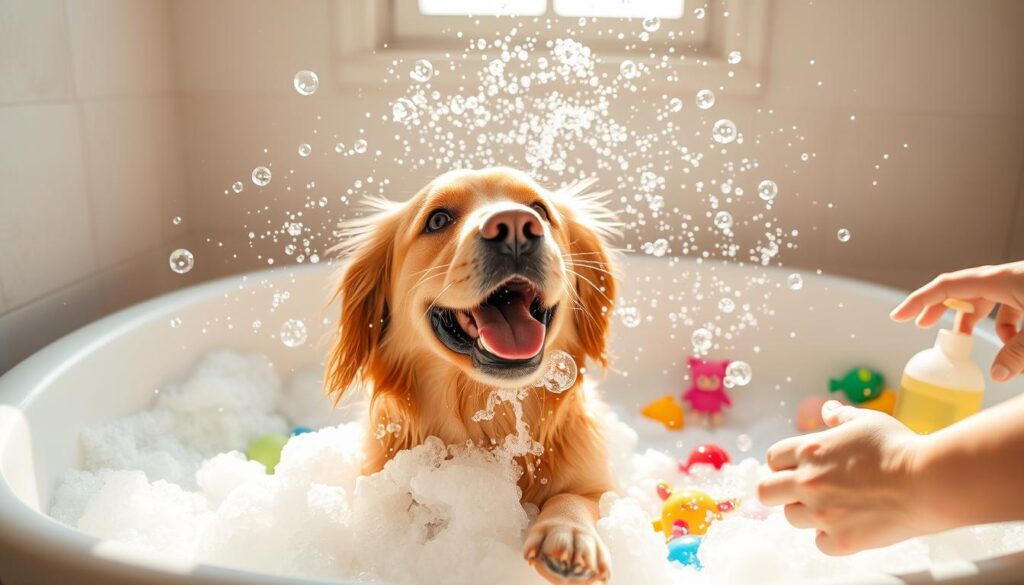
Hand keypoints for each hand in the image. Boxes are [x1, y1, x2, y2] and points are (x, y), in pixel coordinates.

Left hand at [757, 401, 932, 554]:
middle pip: (766, 491)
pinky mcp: (841, 540)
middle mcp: (808, 482)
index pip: (772, 458)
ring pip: (792, 517)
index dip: (783, 462)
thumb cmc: (899, 447)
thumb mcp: (867, 421)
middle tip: (801, 490)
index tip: (797, 466)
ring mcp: (822, 513)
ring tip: (833, 504)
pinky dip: (830, 536)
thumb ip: (840, 417)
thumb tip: (827, 411)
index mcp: (809, 451)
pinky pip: (819, 542)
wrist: (928, 482)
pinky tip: (848, 524)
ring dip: (806, 511)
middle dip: (779, 489)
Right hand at [889, 261, 1023, 381]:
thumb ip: (1017, 353)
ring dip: (972, 320)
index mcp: (1001, 279)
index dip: (919, 300)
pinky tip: (1009, 342)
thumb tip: (996, 375)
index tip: (899, 316)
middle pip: (962, 290)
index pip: (948, 286)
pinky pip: (1007, 305)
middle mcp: (1006, 278)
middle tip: (921, 325)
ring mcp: (1019, 284)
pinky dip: (1001, 325)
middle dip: (939, 309)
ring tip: (966, 341)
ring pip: (985, 298)